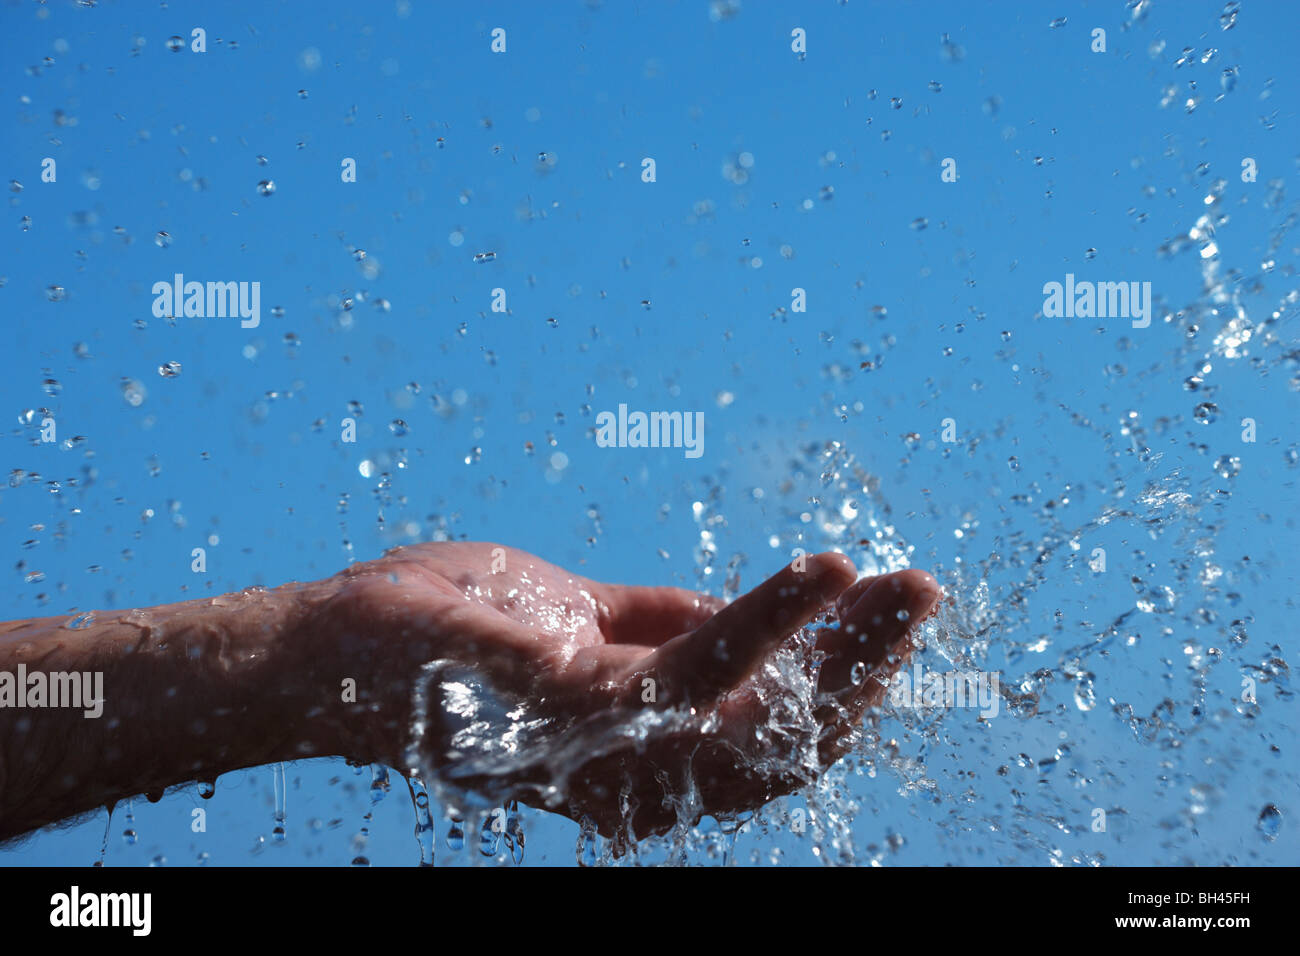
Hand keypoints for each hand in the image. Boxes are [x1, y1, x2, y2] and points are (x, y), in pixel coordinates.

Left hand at [309, 542, 941, 840]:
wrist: (338, 644)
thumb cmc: (457, 634)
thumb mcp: (587, 622)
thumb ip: (668, 624)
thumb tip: (760, 610)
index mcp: (644, 755)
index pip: (773, 739)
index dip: (842, 686)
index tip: (890, 612)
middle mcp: (637, 780)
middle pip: (788, 750)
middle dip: (868, 675)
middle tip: (926, 594)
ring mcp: (610, 753)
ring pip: (764, 724)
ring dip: (847, 653)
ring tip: (905, 587)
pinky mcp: (579, 710)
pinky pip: (700, 670)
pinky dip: (773, 621)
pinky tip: (829, 572)